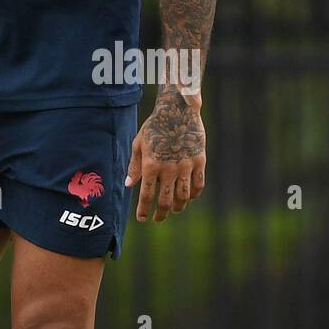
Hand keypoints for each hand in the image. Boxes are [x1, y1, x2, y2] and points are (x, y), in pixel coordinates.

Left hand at [126, 91, 205, 221]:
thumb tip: (129, 185)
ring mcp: (186, 166)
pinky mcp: (199, 161)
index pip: (147, 195)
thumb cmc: (154, 126)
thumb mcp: (139, 144)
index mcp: (151, 166)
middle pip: (166, 201)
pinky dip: (193, 194)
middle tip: (158, 218)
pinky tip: (188, 197)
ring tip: (174, 209)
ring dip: (178, 207)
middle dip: (161, 213)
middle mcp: (169, 169)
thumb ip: (134, 166)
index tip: (142, 218)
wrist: (177, 110)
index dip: (144, 210)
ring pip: (183, 196)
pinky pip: (198, 184)